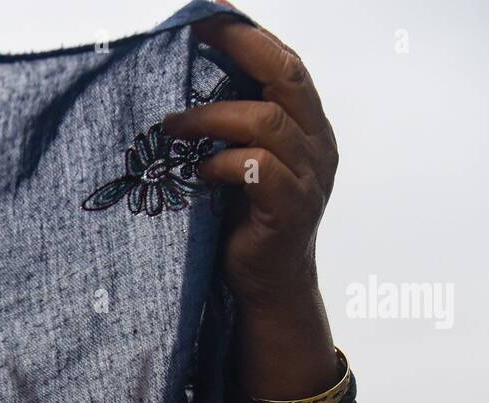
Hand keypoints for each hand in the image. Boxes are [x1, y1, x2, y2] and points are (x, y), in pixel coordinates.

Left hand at [164, 9, 340, 400]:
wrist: (266, 287)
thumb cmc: (241, 222)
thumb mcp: (234, 162)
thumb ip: (225, 124)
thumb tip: (176, 79)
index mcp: (307, 125)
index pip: (284, 62)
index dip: (248, 32)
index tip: (207, 12)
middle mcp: (317, 144)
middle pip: (286, 75)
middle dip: (239, 47)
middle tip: (195, 35)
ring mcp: (309, 177)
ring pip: (267, 122)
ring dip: (211, 117)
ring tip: (171, 125)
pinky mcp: (290, 210)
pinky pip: (257, 169)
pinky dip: (220, 164)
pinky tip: (195, 173)